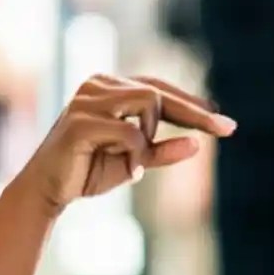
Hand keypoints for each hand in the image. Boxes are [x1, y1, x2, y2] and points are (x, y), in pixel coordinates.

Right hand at [16, 74, 235, 215]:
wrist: (47, 191)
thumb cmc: (88, 171)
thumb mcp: (134, 162)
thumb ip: (162, 151)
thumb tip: (197, 145)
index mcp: (110, 85)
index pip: (160, 89)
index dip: (192, 104)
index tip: (224, 121)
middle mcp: (99, 83)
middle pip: (159, 91)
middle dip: (195, 113)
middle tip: (226, 130)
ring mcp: (87, 98)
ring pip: (149, 103)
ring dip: (152, 138)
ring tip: (136, 163)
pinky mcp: (80, 120)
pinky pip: (130, 132)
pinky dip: (137, 154)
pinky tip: (130, 171)